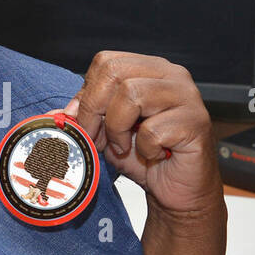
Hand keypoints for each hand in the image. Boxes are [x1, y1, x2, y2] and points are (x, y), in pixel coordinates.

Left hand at [60, 50, 222, 222]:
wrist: (178, 192)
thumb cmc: (146, 159)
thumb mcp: (106, 135)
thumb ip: (86, 119)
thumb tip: (59, 113)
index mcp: (149, 69)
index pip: (106, 62)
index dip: (87, 94)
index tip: (83, 123)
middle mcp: (170, 75)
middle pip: (115, 71)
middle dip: (95, 109)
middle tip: (97, 138)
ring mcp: (186, 96)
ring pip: (132, 94)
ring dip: (117, 129)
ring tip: (125, 147)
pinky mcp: (196, 121)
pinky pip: (153, 130)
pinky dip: (145, 149)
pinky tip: (154, 155)